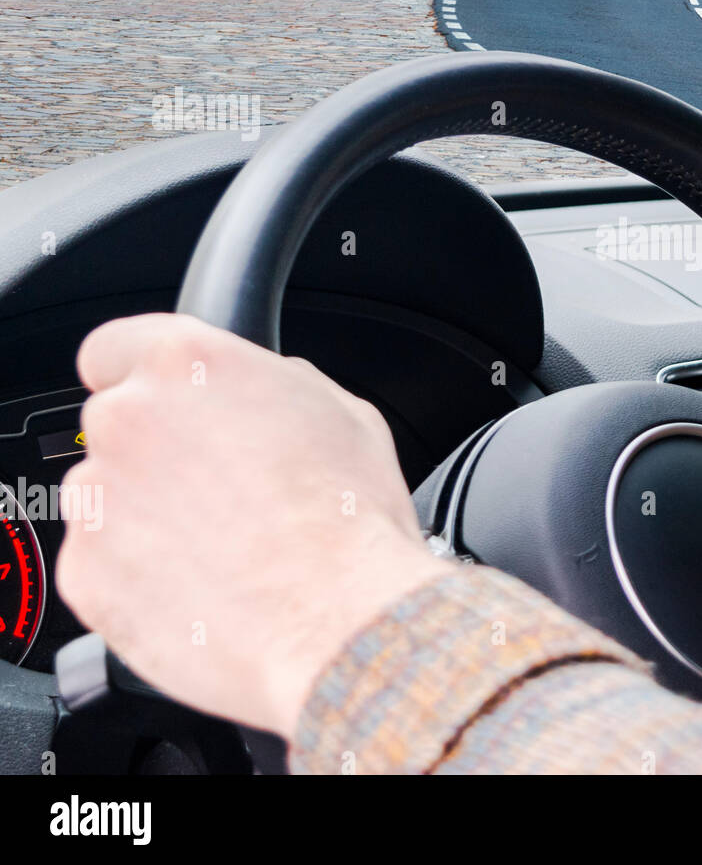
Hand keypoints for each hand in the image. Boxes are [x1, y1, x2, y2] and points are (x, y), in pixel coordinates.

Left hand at [56, 314, 443, 737]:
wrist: (339, 621)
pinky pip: (103, 561)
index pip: (114, 346)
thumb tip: (262, 392)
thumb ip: (276, 387)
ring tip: (225, 544)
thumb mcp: (344, 414)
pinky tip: (206, 583)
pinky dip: (140, 572)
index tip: (166, 402)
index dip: (144, 376)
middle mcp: (129, 419)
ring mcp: (98, 497)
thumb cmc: (351, 519)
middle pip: (118, 424)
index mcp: (189, 363)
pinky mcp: (84, 572)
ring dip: (150, 511)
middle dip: (161, 450)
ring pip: (108, 494)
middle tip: (224, 485)